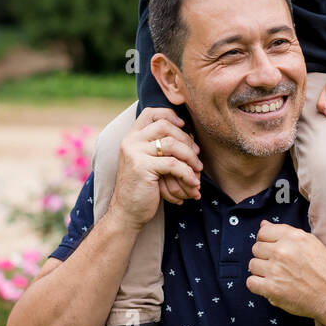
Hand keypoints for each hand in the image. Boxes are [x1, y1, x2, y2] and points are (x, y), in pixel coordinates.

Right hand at [109, 107, 202, 228]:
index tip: (184, 126)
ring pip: (172, 144)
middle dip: (186, 139)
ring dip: (190, 157)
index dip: (170, 115)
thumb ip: (159, 146)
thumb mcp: (148, 161)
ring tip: (198, 169)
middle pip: (165, 126)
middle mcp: (131, 141)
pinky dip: (187, 173)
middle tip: (197, 154)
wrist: (127, 212)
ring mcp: (135, 153)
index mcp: (131, 137)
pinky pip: (173, 164)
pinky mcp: (142, 167)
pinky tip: (193, 182)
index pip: (151, 113)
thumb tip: (189, 133)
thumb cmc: (143, 187)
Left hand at [246, 220, 325, 317]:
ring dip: (261, 271)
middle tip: (277, 265)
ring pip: (253, 264)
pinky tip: (270, 286)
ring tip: (276, 276)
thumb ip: (285, 233)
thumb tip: (263, 225)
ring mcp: (276, 269)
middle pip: (256, 248)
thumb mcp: (310, 243)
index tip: (272, 249)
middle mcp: (283, 250)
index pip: (263, 232)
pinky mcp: (272, 288)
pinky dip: (258, 285)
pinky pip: (251, 282)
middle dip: (264, 256)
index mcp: (293, 236)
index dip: (266, 241)